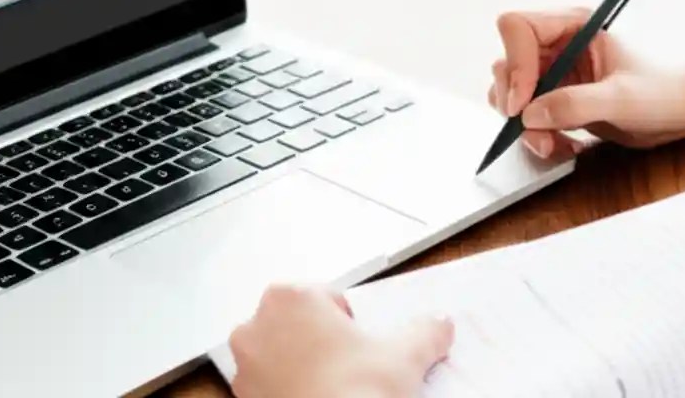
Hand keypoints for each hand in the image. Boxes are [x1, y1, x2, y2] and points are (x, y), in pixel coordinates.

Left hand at [229, 285, 454, 397]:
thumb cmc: (353, 393)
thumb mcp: (405, 356)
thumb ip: (425, 331)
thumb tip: (439, 325)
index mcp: (290, 298)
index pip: (326, 297)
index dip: (349, 320)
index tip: (361, 339)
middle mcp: (257, 325)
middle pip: (298, 322)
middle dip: (322, 340)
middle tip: (351, 364)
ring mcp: (244, 365)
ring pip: (279, 354)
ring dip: (301, 365)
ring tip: (333, 386)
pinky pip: (268, 385)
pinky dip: (287, 390)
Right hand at [489, 9, 684, 155]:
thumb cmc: (668, 91)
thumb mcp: (623, 100)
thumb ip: (575, 104)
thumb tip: (529, 115)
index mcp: (574, 25)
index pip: (518, 28)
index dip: (515, 64)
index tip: (524, 103)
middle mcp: (559, 44)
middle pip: (507, 63)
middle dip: (516, 102)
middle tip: (536, 133)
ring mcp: (556, 72)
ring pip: (512, 93)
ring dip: (524, 124)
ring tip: (552, 144)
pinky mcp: (558, 98)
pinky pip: (528, 115)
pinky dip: (536, 135)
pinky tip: (562, 146)